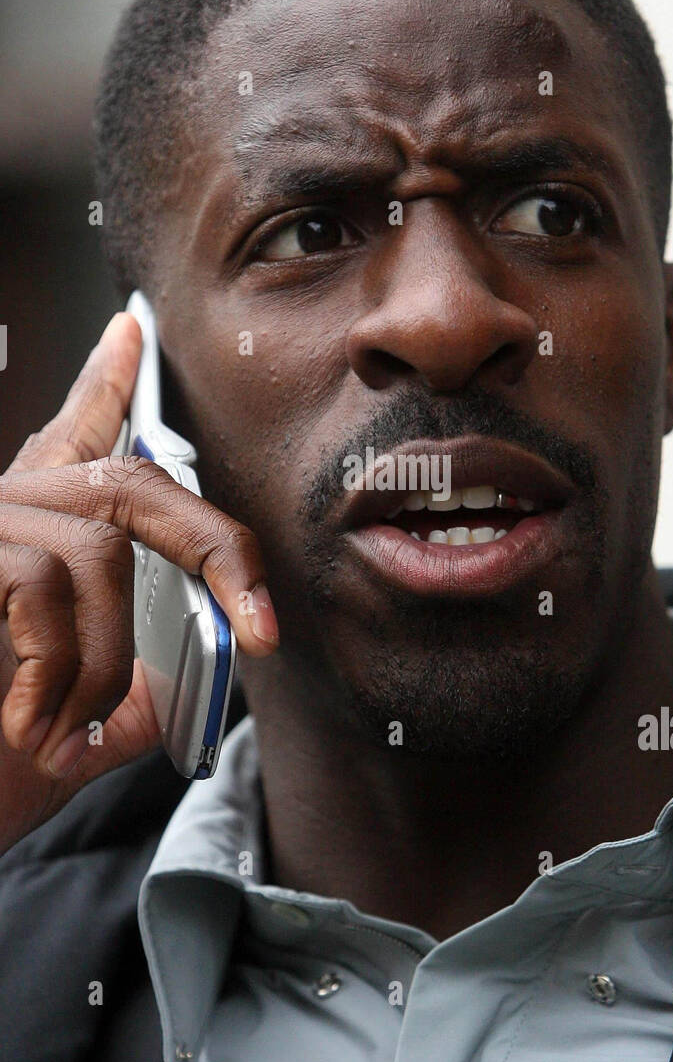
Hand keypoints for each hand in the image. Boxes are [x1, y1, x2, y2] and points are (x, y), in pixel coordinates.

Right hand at [0, 311, 277, 854]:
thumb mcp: (80, 728)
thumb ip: (139, 691)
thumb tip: (206, 669)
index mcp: (30, 542)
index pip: (73, 438)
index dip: (102, 383)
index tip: (130, 332)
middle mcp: (1, 515)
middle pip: (130, 483)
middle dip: (215, 550)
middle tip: (257, 626)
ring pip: (95, 553)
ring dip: (107, 661)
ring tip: (73, 729)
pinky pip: (40, 587)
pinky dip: (60, 669)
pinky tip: (31, 720)